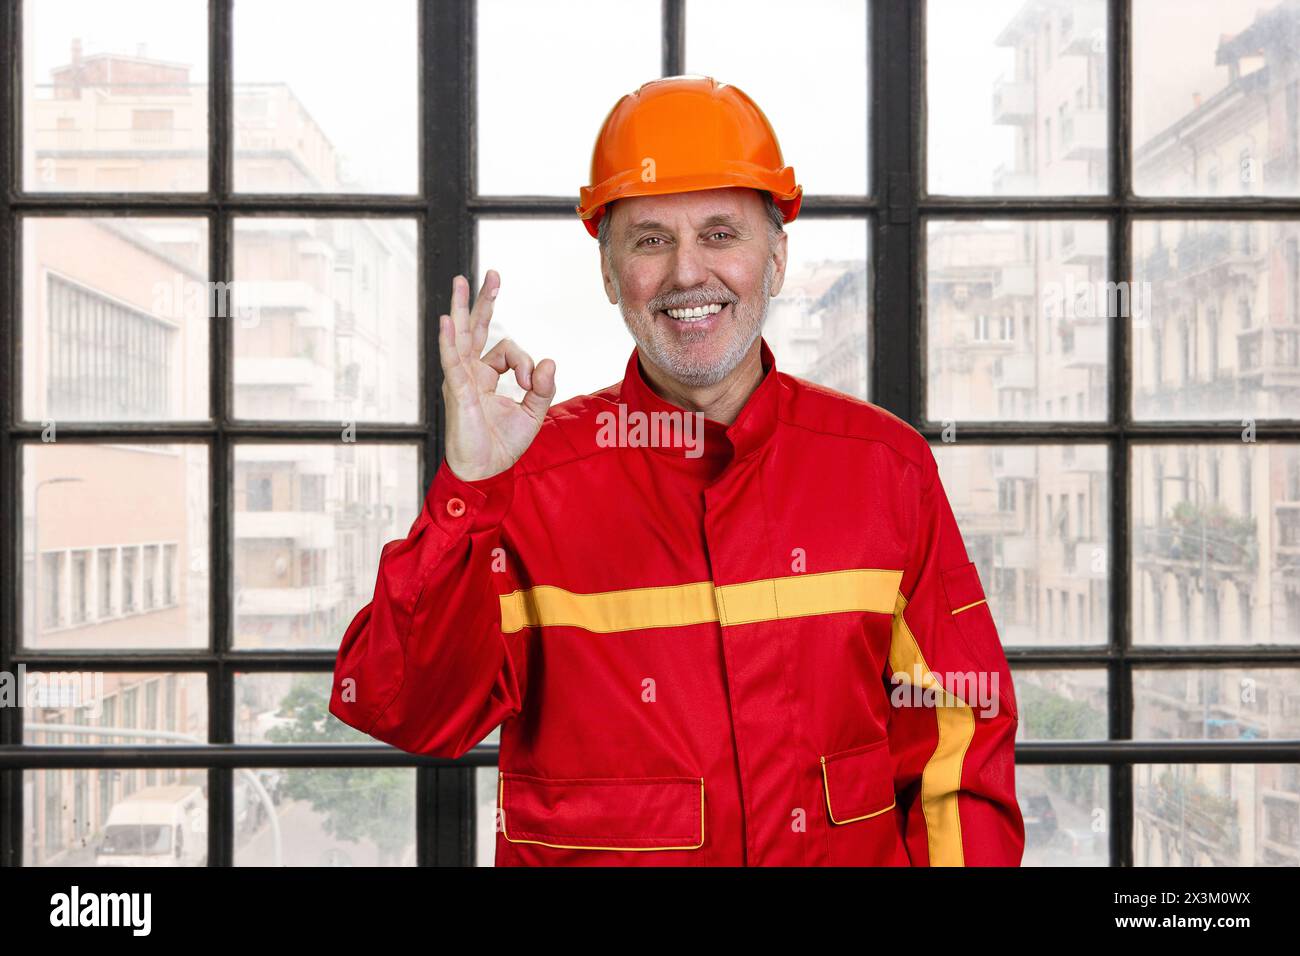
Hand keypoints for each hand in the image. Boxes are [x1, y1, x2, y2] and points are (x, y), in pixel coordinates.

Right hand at [439, 270, 556, 480]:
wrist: (486, 471)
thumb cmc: (502, 444)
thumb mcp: (532, 413)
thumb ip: (543, 387)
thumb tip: (549, 360)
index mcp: (486, 375)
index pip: (508, 350)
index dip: (525, 362)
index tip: (530, 384)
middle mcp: (470, 372)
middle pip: (476, 328)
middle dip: (484, 300)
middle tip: (493, 273)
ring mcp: (461, 379)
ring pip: (461, 336)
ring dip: (462, 307)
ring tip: (460, 279)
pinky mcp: (457, 392)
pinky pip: (451, 361)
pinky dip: (449, 341)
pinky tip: (447, 321)